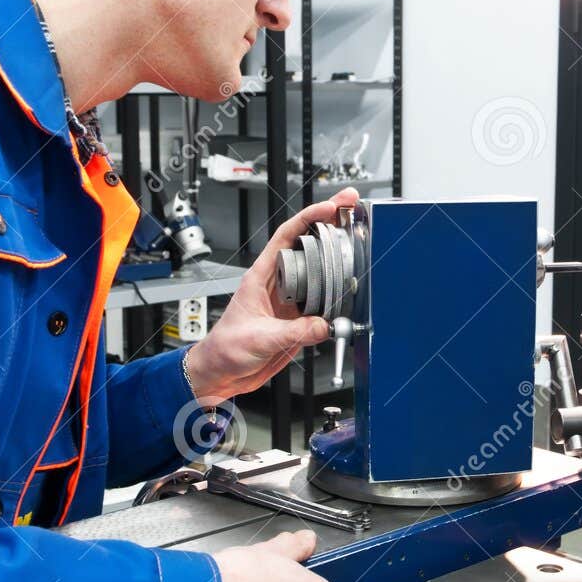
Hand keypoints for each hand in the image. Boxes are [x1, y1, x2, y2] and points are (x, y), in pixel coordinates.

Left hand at [183, 187, 359, 404]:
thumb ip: (294, 332)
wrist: (222, 373)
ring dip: (340, 261)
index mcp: (262, 277)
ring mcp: (291, 301)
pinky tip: (351, 294)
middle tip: (352, 210)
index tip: (331, 207)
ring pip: (320, 274)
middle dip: (331, 225)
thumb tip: (323, 325)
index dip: (310, 217)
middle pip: (309, 247)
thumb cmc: (225, 349)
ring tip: (359, 246)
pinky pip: (324, 304)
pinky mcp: (299, 320)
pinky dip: (340, 298)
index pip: (287, 236)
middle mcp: (279, 284)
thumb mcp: (259, 339)